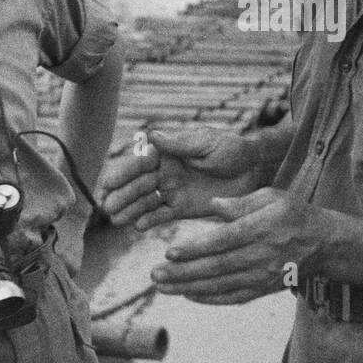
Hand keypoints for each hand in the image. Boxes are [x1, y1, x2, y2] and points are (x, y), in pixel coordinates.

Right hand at [95, 127, 258, 229]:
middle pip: (135, 185)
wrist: (253, 170)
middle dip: (121, 194)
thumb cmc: (231, 149)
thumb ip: (179, 144)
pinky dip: (148, 220)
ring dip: (129, 209)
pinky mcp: (181, 208)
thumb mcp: (206, 143)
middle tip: (108, 206)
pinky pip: (161, 216)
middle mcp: (164, 172)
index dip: (122, 173)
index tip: (109, 183)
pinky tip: (138, 226)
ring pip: (144, 202)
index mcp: (166, 153)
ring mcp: (171, 191)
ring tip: (116, 219)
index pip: (137, 163)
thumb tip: (151, 135)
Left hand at [151, 188, 327, 304]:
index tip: (170, 252)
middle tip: (155, 274)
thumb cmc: (293, 213)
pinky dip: (210, 298)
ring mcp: (263, 275)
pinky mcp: (263, 288)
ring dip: (189, 287)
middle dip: (183, 272)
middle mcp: (262, 255)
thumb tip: (213, 205)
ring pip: (221, 285)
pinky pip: (233, 297)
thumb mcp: (272, 196)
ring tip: (163, 286)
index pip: (224, 240)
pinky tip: (188, 295)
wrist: (321, 243)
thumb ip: (242, 202)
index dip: (196, 248)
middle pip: (217, 266)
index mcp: (262, 228)